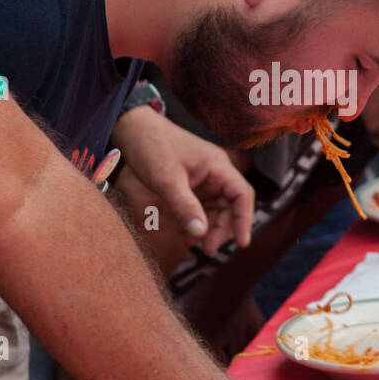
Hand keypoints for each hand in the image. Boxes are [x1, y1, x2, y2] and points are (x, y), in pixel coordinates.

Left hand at [113, 105, 254, 253]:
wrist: (133, 130)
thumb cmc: (152, 149)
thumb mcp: (167, 181)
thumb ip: (185, 208)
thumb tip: (201, 235)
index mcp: (218, 166)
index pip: (242, 195)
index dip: (245, 220)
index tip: (241, 244)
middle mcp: (216, 172)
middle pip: (231, 206)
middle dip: (221, 229)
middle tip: (206, 249)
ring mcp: (204, 178)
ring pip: (216, 209)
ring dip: (207, 228)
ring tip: (190, 244)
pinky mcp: (192, 184)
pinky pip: (201, 207)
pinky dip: (195, 221)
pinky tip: (184, 234)